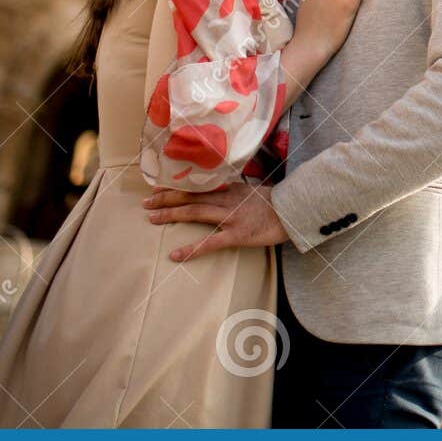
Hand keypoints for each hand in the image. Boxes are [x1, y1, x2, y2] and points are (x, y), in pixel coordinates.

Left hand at [142, 181, 286, 261]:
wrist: (295, 211)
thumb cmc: (276, 203)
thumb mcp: (254, 191)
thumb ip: (235, 190)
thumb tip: (221, 188)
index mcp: (231, 189)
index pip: (198, 185)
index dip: (176, 186)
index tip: (158, 187)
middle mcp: (227, 199)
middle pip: (191, 197)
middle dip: (166, 199)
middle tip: (146, 203)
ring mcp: (231, 216)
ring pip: (195, 213)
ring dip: (171, 214)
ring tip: (152, 218)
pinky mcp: (238, 234)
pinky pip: (211, 243)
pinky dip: (192, 249)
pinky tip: (175, 255)